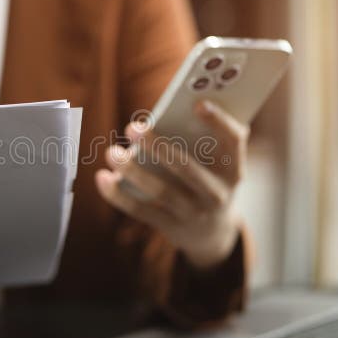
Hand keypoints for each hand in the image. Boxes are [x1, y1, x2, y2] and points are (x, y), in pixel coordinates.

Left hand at [95, 100, 247, 268]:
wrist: (211, 234)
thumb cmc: (207, 180)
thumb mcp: (217, 165)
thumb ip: (202, 140)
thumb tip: (165, 114)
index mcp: (233, 170)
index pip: (233, 142)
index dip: (219, 122)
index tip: (198, 103)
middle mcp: (217, 194)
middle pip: (186, 168)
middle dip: (157, 146)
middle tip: (131, 127)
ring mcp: (194, 214)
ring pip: (161, 191)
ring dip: (132, 171)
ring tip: (112, 153)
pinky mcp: (171, 227)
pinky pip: (141, 210)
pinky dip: (119, 195)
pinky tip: (103, 177)